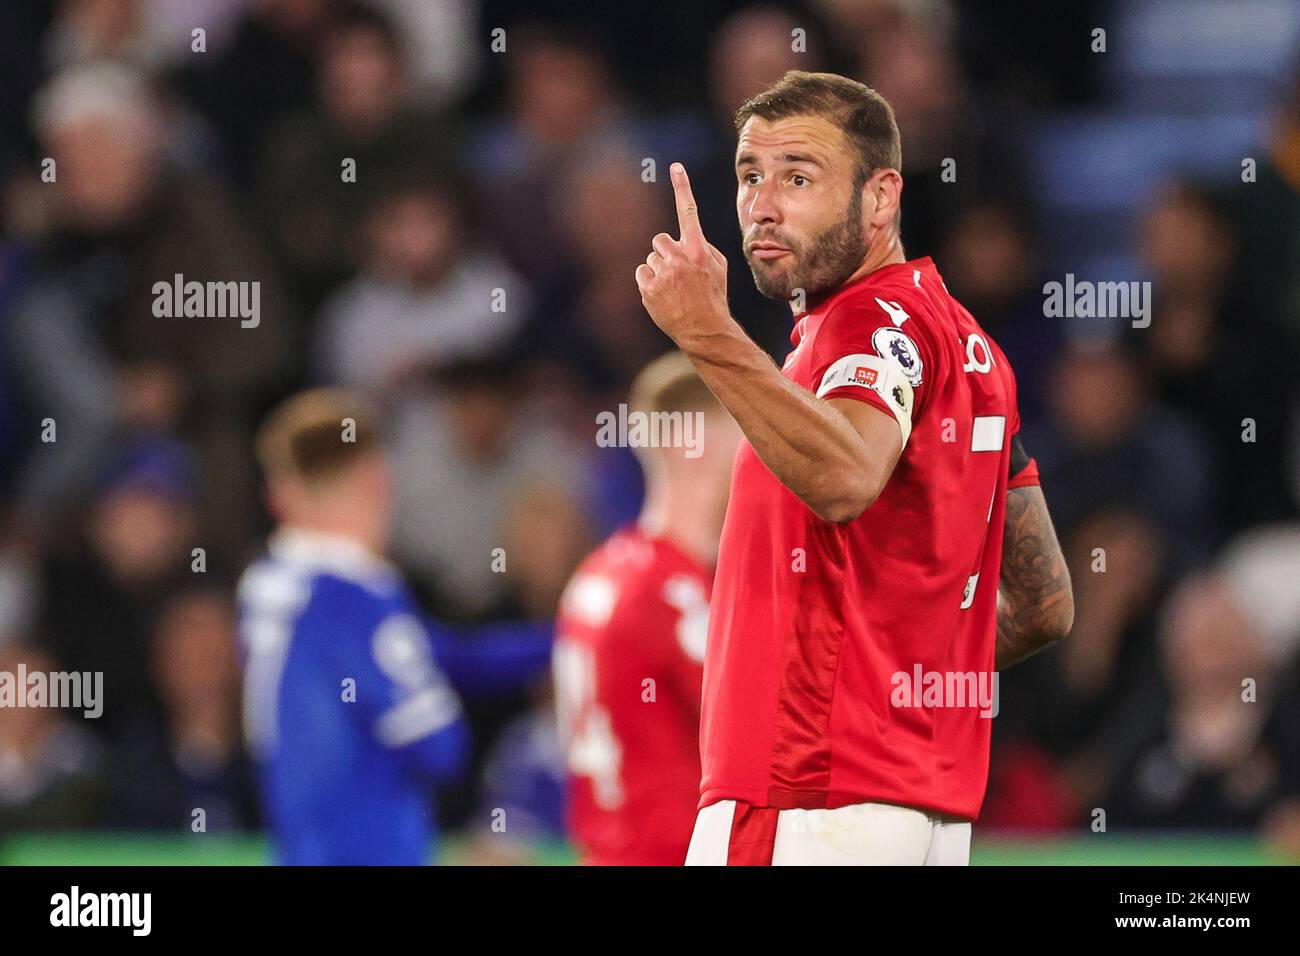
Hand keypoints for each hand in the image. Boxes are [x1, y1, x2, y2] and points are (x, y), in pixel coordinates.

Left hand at [635, 163, 732, 351]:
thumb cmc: (713, 295)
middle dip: (666, 252)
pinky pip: (642, 273)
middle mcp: (679, 258)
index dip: (683, 187)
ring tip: (673, 287)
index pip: (688, 211)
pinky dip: (649, 282)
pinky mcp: (649, 289)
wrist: (705, 329)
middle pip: (660, 240)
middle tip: (678, 272)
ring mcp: (663, 274)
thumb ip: (703, 246)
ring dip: (659, 269)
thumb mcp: (719, 267)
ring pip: (651, 258)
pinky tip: (663, 294)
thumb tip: (686, 239)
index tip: (676, 167)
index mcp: (698, 249)